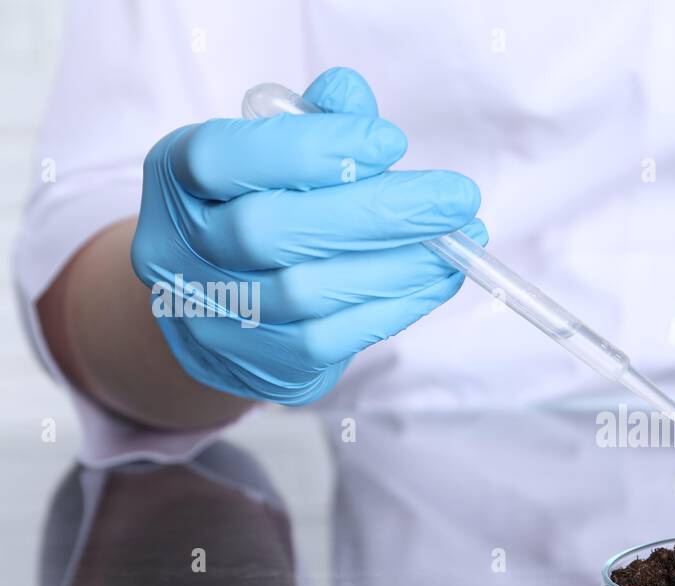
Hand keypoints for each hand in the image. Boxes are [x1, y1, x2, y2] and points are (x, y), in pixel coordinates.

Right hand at [130, 67, 484, 405]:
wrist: (224, 308)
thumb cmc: (261, 206)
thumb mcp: (274, 154)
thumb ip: (312, 123)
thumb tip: (350, 94)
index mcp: (177, 176)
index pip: (223, 158)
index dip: (308, 148)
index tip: (392, 142)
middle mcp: (177, 249)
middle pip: (271, 231)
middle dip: (376, 213)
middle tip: (456, 198)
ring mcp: (212, 314)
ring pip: (306, 291)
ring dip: (398, 265)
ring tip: (459, 241)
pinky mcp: (258, 364)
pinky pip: (330, 338)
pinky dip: (394, 307)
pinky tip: (437, 280)